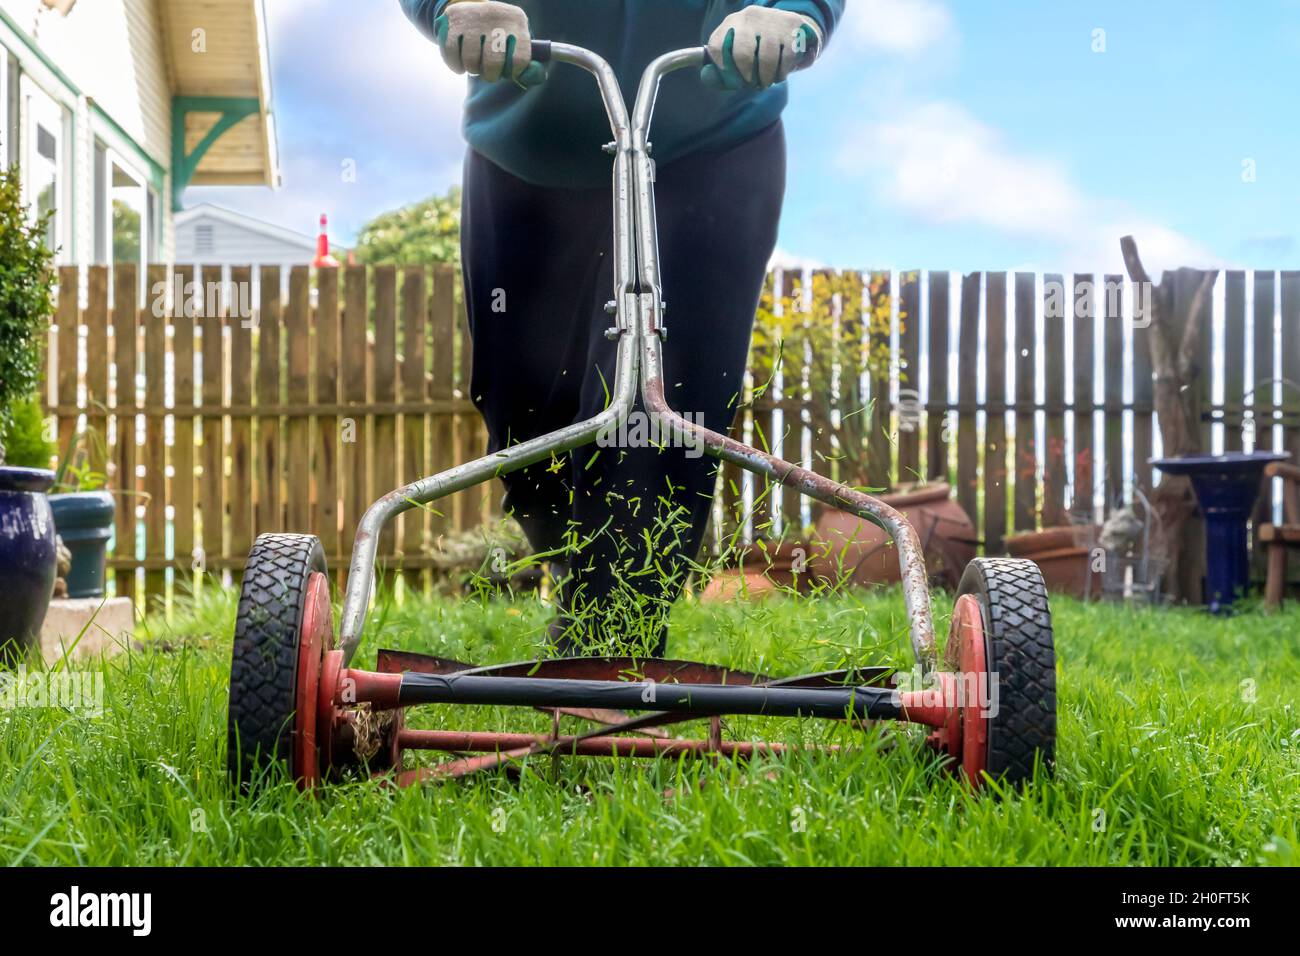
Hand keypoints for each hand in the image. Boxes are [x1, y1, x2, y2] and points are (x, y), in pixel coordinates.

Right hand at [434, 0, 545, 85]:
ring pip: (471, 60)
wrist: (473, 8)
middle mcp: (496, 15)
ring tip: (475, 66)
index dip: (514, 72)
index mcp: (517, 20)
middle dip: (491, 75)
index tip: (509, 72)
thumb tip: (535, 76)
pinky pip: (452, 54)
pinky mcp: (454, 21)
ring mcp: (473, 17)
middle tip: (489, 73)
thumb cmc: (501, 34)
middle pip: (494, 62)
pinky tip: (461, 66)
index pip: (520, 58)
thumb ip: (529, 65)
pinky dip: (456, 66)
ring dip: (473, 70)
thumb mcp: (518, 43)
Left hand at [704, 6, 820, 90]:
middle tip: (751, 85)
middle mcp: (749, 17)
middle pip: (742, 53)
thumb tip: (706, 77)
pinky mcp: (791, 28)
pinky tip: (779, 75)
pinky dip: (782, 72)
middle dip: (746, 76)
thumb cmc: (757, 47)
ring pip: (766, 58)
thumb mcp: (736, 54)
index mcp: (731, 23)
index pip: (717, 46)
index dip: (721, 69)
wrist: (789, 27)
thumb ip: (719, 71)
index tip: (732, 81)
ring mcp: (771, 21)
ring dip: (766, 78)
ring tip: (766, 82)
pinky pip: (786, 58)